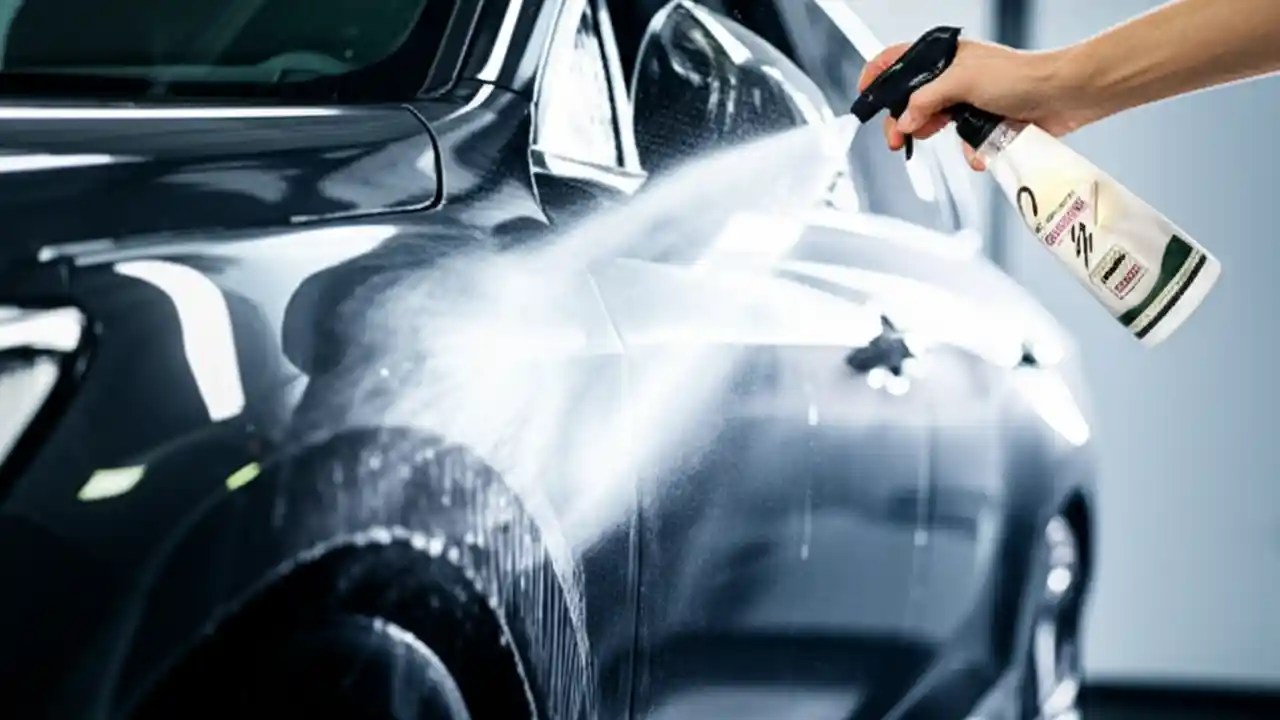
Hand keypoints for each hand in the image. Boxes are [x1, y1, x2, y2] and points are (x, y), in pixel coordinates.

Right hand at [858, 40, 1088, 169]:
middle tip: (898, 140)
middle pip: (909, 100)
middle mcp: (953, 77)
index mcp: (944, 56)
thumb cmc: (1020, 76)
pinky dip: (969, 150)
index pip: (898, 60)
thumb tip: (903, 120)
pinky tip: (979, 151)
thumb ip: (925, 100)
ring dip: (941, 137)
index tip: (865, 100)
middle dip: (903, 122)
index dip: (877, 77)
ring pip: (935, 124)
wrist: (1064, 95)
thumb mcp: (962, 81)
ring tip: (952, 142)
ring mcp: (968, 100)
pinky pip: (963, 142)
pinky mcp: (985, 122)